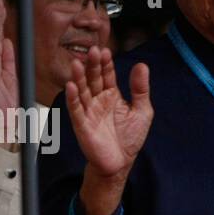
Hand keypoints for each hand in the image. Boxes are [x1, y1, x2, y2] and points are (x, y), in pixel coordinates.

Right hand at [68, 48, 151, 214]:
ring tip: (78, 63)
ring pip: (82, 91)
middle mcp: (98, 101)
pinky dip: (72, 98)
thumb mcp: (142, 110)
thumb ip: (140, 89)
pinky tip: (71, 85)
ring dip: (79, 77)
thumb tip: (142, 66)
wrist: (120, 163)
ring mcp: (89, 112)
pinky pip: (76, 109)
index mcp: (112, 95)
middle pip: (93, 79)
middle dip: (92, 66)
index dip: (106, 63)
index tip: (105, 51)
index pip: (107, 75)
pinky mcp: (82, 125)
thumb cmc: (130, 138)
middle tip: (92, 51)